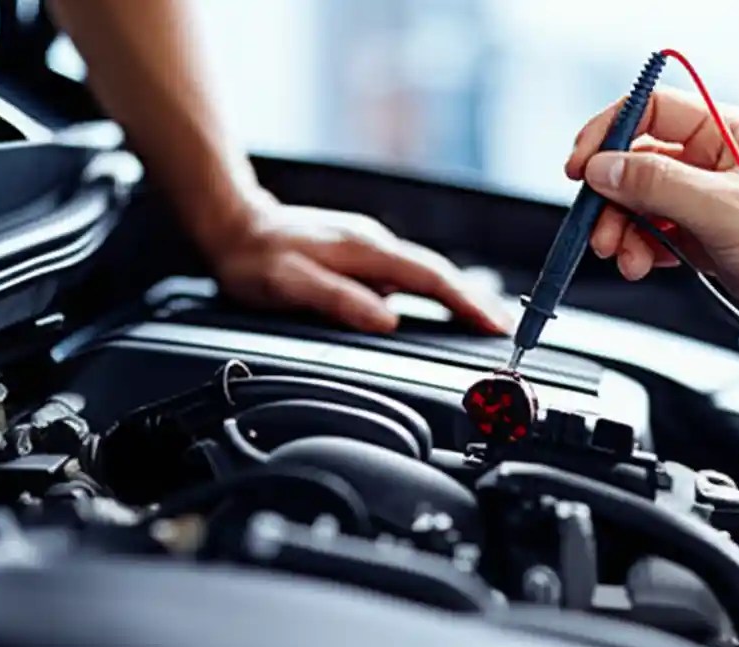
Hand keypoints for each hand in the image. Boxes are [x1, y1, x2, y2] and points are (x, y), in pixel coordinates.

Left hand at [202, 196, 511, 334]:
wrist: (234, 225)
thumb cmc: (255, 257)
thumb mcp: (289, 284)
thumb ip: (338, 300)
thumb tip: (385, 319)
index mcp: (365, 250)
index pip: (430, 277)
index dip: (465, 302)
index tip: (493, 324)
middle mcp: (374, 244)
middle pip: (438, 274)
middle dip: (475, 300)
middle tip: (504, 328)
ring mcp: (369, 248)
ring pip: (426, 273)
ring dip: (459, 296)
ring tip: (485, 322)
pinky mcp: (362, 255)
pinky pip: (409, 274)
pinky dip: (435, 291)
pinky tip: (442, 306)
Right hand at [565, 87, 738, 340]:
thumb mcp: (719, 209)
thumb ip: (655, 185)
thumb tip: (602, 168)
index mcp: (725, 131)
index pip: (648, 111)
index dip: (607, 135)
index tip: (581, 169)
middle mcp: (715, 159)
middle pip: (635, 163)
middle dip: (610, 199)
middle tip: (599, 232)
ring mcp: (709, 198)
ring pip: (641, 202)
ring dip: (622, 231)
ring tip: (624, 259)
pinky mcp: (708, 235)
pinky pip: (656, 233)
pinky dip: (641, 249)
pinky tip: (643, 265)